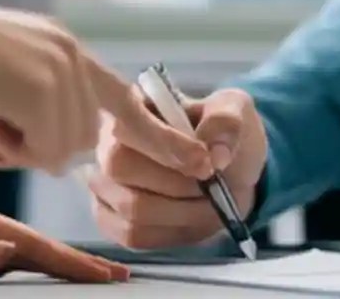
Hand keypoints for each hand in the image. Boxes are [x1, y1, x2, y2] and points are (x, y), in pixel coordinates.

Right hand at [0, 0, 175, 173]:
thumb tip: (60, 153)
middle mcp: (71, 54)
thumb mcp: (5, 77)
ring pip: (62, 149)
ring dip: (21, 147)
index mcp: (64, 48)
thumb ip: (41, 104)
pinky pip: (41, 150)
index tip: (200, 159)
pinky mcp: (43, 88)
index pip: (123, 99)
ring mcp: (61, 69)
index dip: (160, 134)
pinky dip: (10, 147)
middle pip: (83, 139)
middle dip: (39, 146)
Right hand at [90, 89, 267, 248]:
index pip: (129, 125)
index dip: (166, 147)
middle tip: (212, 187)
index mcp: (132, 105)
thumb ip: (226, 122)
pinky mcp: (111, 217)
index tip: (207, 165)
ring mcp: (104, 182)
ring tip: (211, 205)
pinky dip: (170, 232)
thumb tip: (215, 153)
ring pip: (130, 208)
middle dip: (177, 184)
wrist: (226, 169)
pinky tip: (191, 220)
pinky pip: (132, 234)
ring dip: (182, 212)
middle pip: (120, 168)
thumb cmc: (220, 134)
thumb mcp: (235, 111)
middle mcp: (106, 142)